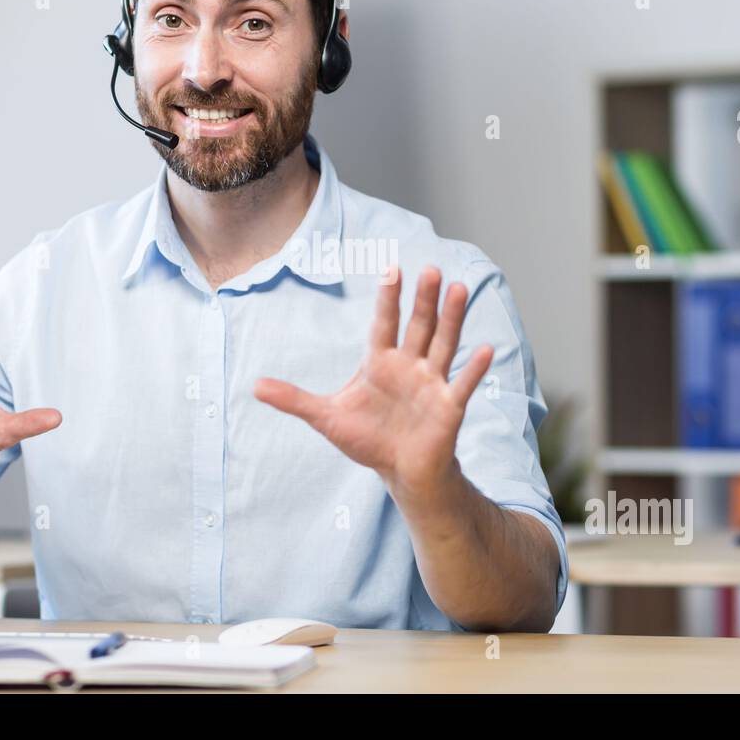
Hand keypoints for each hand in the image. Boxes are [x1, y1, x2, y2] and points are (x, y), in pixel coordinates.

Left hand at [254, 266, 492, 497]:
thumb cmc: (368, 439)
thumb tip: (254, 387)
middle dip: (423, 299)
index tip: (391, 269)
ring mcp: (432, 383)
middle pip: (418, 326)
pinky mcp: (449, 406)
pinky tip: (485, 348)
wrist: (401, 470)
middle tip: (430, 269)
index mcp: (380, 363)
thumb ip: (294, 400)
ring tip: (459, 289)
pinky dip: (473, 368)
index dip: (388, 299)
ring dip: (452, 318)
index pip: (384, 324)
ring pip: (443, 344)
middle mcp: (410, 366)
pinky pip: (462, 383)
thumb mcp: (326, 418)